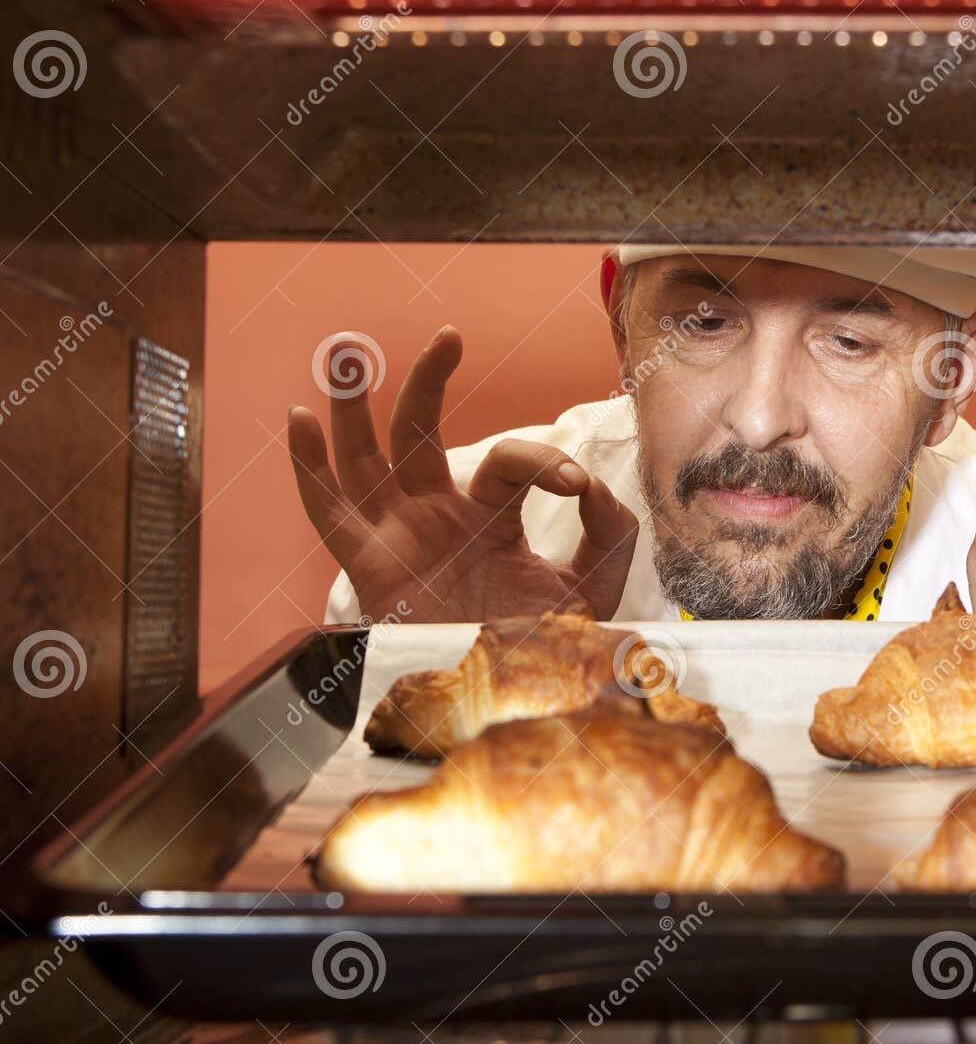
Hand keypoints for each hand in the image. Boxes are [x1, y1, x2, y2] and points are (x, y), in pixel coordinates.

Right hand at [287, 326, 637, 622]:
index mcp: (489, 518)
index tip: (578, 483)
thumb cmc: (541, 650)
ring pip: (366, 457)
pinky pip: (328, 512)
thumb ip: (607, 537)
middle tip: (448, 337)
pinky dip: (308, 467)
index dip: (544, 463)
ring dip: (353, 404)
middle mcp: (438, 517)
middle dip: (428, 382)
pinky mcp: (368, 566)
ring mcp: (399, 536)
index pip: (510, 464)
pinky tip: (299, 418)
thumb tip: (591, 487)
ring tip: (345, 351)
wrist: (506, 706)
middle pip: (421, 434)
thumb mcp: (590, 590)